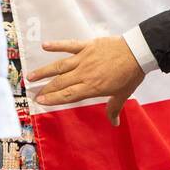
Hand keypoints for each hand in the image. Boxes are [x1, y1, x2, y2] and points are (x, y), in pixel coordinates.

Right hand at [26, 36, 145, 126]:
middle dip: (45, 89)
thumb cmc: (131, 75)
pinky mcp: (87, 46)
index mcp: (92, 87)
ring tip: (31, 76)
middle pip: (60, 82)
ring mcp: (84, 58)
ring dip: (44, 71)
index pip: (68, 95)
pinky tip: (44, 46)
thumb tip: (114, 124)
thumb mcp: (123, 95)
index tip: (40, 101)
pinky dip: (57, 45)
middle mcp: (84, 74)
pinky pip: (69, 45)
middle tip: (32, 93)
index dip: (53, 99)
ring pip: (60, 66)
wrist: (138, 52)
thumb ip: (113, 108)